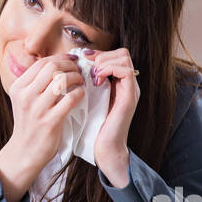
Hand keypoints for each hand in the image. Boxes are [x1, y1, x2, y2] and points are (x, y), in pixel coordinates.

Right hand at [0, 52, 84, 201]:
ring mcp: (37, 109)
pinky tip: (80, 95)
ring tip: (81, 82)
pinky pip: (70, 99)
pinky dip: (79, 93)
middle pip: (52, 67)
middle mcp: (25, 95)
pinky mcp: (50, 121)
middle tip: (78, 71)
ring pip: (61, 80)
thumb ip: (36, 83)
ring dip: (76, 78)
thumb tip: (57, 64)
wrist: (25, 152)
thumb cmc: (29, 124)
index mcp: (18, 87)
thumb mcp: (24, 100)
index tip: (71, 61)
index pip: (42, 62)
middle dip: (69, 66)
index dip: (60, 58)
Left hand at [85, 48, 139, 186]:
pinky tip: (96, 82)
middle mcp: (127, 84)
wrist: (104, 149)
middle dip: (101, 56)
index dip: (97, 54)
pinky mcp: (130, 96)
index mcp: (117, 83)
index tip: (81, 61)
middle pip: (121, 52)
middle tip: (87, 69)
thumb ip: (85, 83)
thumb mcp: (86, 99)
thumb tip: (70, 65)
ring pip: (124, 57)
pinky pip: (125, 71)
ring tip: (92, 77)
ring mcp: (130, 89)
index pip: (113, 54)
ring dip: (103, 62)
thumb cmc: (92, 127)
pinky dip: (108, 70)